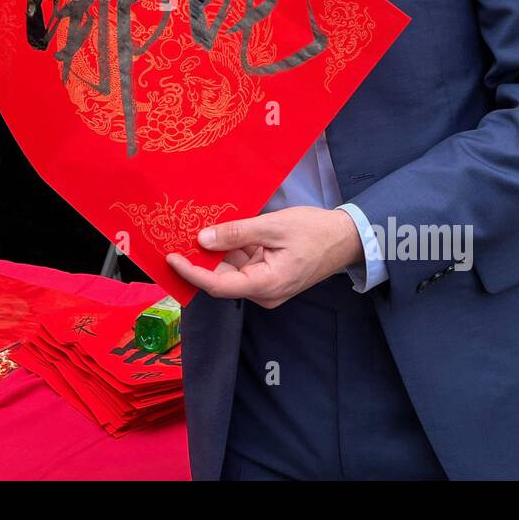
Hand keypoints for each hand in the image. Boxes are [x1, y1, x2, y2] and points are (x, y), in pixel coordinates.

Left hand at [166, 205, 362, 308]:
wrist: (347, 238)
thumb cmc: (315, 231)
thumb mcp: (274, 226)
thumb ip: (237, 233)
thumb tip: (203, 239)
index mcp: (266, 285)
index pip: (218, 285)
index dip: (192, 272)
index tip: (171, 257)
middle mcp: (263, 293)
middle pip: (222, 279)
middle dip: (200, 259)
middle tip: (178, 236)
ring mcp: (266, 287)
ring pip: (231, 271)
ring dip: (215, 253)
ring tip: (196, 229)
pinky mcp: (269, 277)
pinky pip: (243, 266)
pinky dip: (230, 251)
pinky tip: (220, 233)